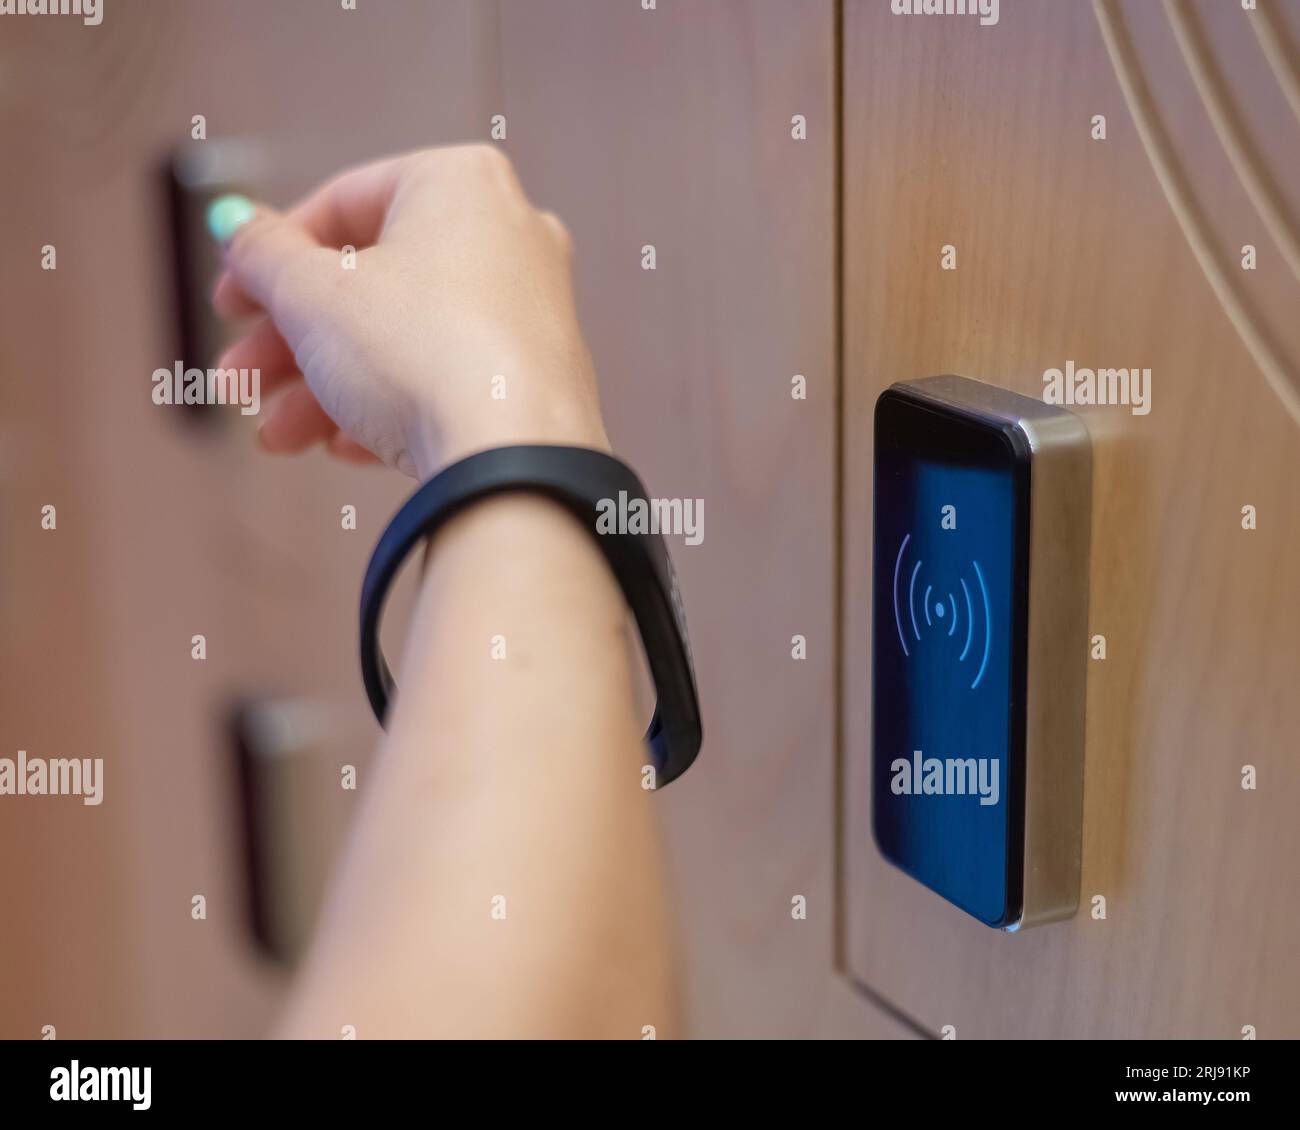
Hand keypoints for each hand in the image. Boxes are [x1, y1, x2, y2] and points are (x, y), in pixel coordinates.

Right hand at [209, 145, 609, 478]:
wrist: (513, 458)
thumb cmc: (419, 352)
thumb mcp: (312, 295)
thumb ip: (263, 254)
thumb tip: (236, 226)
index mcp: (460, 183)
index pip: (342, 204)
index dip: (270, 258)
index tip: (229, 305)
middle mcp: (510, 234)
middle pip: (371, 283)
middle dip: (291, 342)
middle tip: (238, 383)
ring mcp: (533, 309)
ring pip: (406, 340)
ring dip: (327, 388)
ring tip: (279, 437)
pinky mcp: (540, 377)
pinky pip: (451, 380)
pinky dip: (392, 408)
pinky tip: (345, 448)